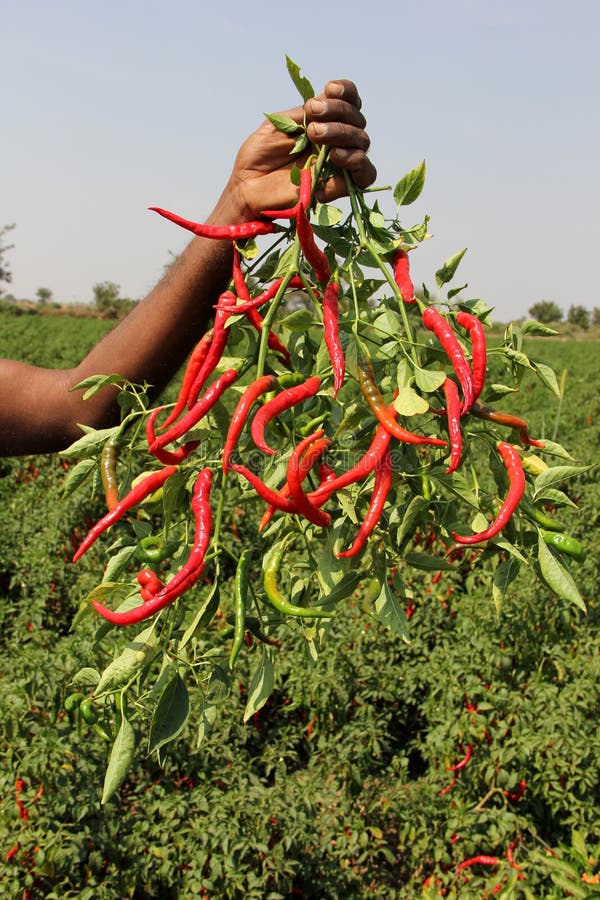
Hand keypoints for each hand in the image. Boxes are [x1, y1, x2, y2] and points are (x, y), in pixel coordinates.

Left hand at [213, 79, 376, 222]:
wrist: (247, 188)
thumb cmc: (259, 156)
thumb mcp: (278, 124)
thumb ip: (302, 114)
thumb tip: (326, 102)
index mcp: (323, 122)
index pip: (349, 102)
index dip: (347, 92)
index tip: (329, 89)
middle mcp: (335, 141)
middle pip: (357, 121)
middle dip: (338, 113)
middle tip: (311, 123)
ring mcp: (338, 164)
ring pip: (362, 145)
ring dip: (343, 134)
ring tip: (316, 137)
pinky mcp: (337, 188)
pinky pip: (363, 177)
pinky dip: (352, 167)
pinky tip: (332, 163)